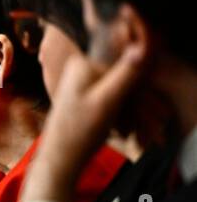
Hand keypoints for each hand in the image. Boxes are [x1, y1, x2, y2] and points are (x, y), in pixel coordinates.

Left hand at [20, 41, 146, 201]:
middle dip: (132, 99)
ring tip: (119, 127)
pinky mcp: (85, 93)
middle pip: (121, 76)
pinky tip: (116, 127)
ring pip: (118, 89)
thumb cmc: (80, 130)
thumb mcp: (107, 101)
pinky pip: (111, 97)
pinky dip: (118, 111)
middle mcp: (80, 66)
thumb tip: (141, 46)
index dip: (136, 86)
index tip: (137, 106)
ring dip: (127, 108)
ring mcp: (81, 80)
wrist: (61, 155)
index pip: (124, 64)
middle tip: (128, 122)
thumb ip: (125, 74)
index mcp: (83, 62)